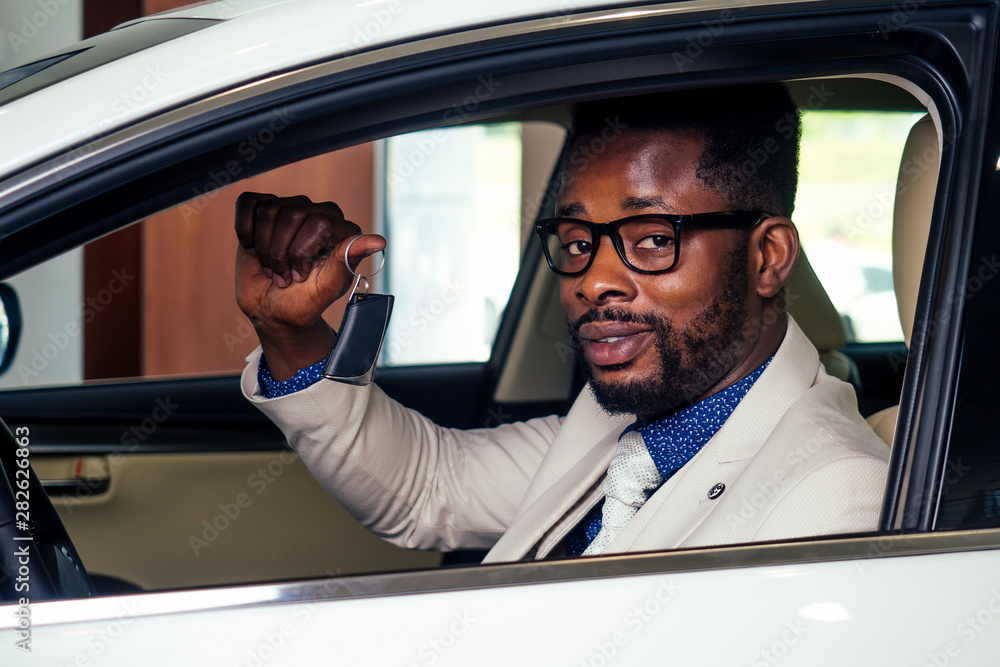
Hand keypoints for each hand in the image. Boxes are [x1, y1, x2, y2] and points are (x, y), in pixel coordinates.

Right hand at [234, 192, 384, 378]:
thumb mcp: (327, 287)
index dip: (301, 252)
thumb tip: (379, 241)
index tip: (300, 276)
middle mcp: (321, 213)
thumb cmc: (303, 302)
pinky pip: (248, 204)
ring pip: (269, 210)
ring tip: (272, 266)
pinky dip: (244, 231)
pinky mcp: (264, 208)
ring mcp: (292, 207)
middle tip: (284, 276)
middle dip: (281, 252)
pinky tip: (252, 248)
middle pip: (292, 213)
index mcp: (343, 230)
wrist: (272, 310)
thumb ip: (348, 260)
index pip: (319, 222)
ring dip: (262, 247)